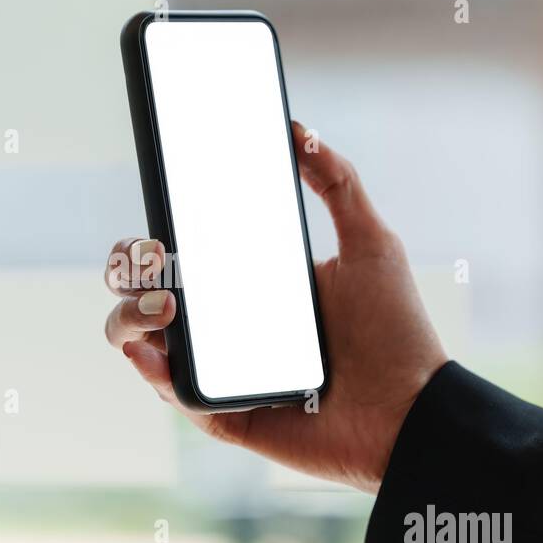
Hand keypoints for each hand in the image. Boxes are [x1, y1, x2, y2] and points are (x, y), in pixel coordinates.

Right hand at [104, 122, 447, 493]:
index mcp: (247, 285)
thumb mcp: (369, 243)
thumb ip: (337, 181)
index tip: (155, 227)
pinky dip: (153, 371)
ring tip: (164, 308)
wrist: (414, 409)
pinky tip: (149, 349)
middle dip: (127, 272)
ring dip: (129, 317)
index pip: (176, 257)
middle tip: (154, 262)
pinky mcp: (224, 414)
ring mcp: (219, 371)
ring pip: (140, 342)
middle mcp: (224, 327)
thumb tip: (298, 128)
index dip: (148, 242)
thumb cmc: (396, 331)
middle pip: (143, 294)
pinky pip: (174, 393)